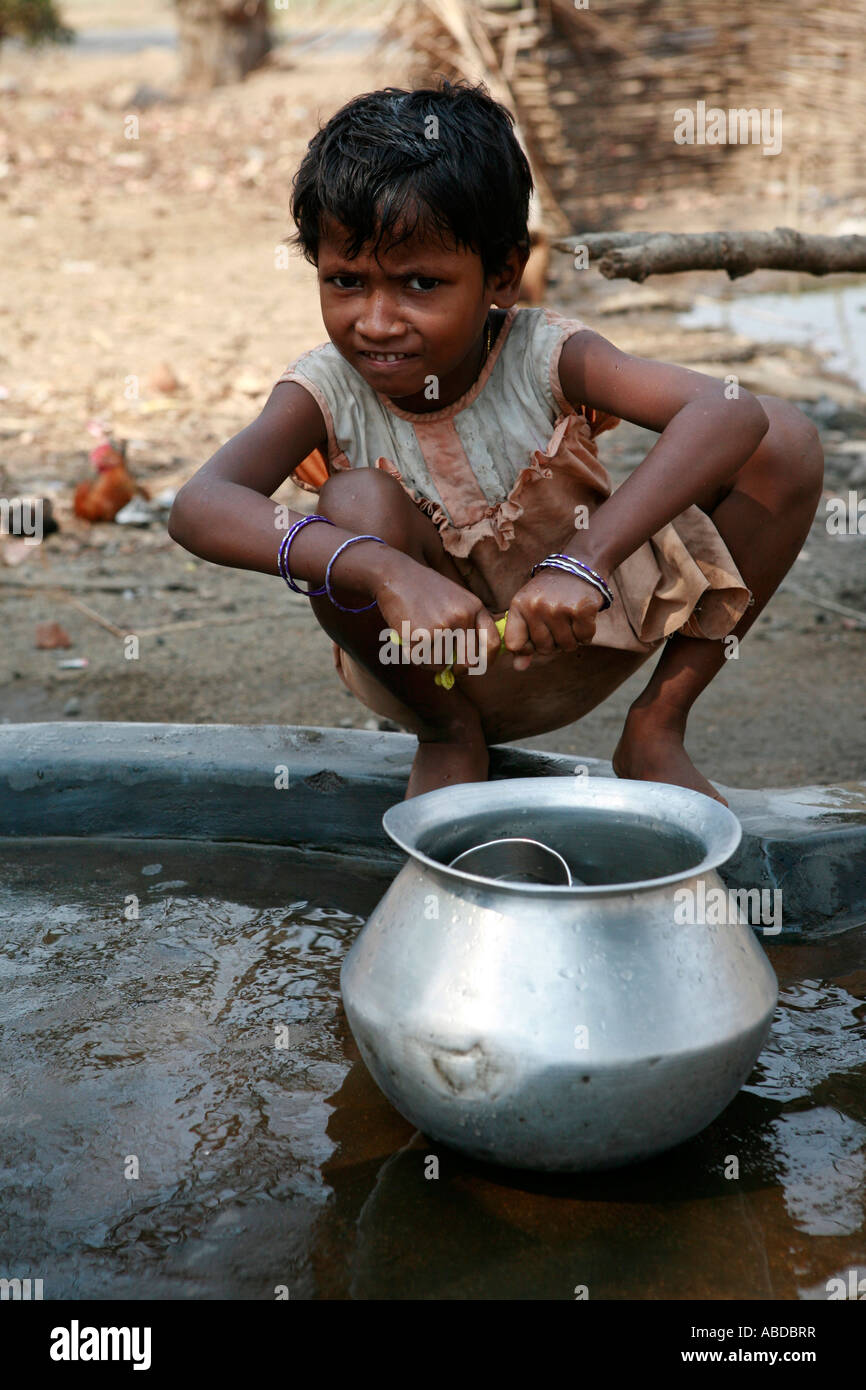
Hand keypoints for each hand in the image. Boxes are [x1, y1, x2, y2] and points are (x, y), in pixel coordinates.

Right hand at [373, 551, 501, 677]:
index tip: (477, 666)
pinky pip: (421, 661)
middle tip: (447, 664)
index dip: (487, 661)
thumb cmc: (426, 590)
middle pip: (469, 661)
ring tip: (422, 642)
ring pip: (442, 663)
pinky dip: (414, 656)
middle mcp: (462, 617)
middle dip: (458, 669)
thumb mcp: (457, 599)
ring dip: (431, 660)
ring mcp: (441, 626)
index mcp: (475, 608)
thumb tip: (471, 665)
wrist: (397, 574)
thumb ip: (468, 625)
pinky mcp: (420, 635)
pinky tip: (410, 639)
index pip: (492, 644)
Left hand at [504, 568, 604, 670]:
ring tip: (570, 620)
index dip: (526, 647)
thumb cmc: (549, 594)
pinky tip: (582, 619)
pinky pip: (584, 639)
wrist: (577, 568)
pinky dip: (586, 634)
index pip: (514, 644)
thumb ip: (522, 640)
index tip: (535, 638)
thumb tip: (519, 668)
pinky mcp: (581, 609)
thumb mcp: (529, 610)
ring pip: (566, 646)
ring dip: (572, 639)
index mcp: (519, 606)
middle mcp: (536, 606)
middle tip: (557, 624)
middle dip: (553, 642)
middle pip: (544, 648)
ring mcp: (558, 608)